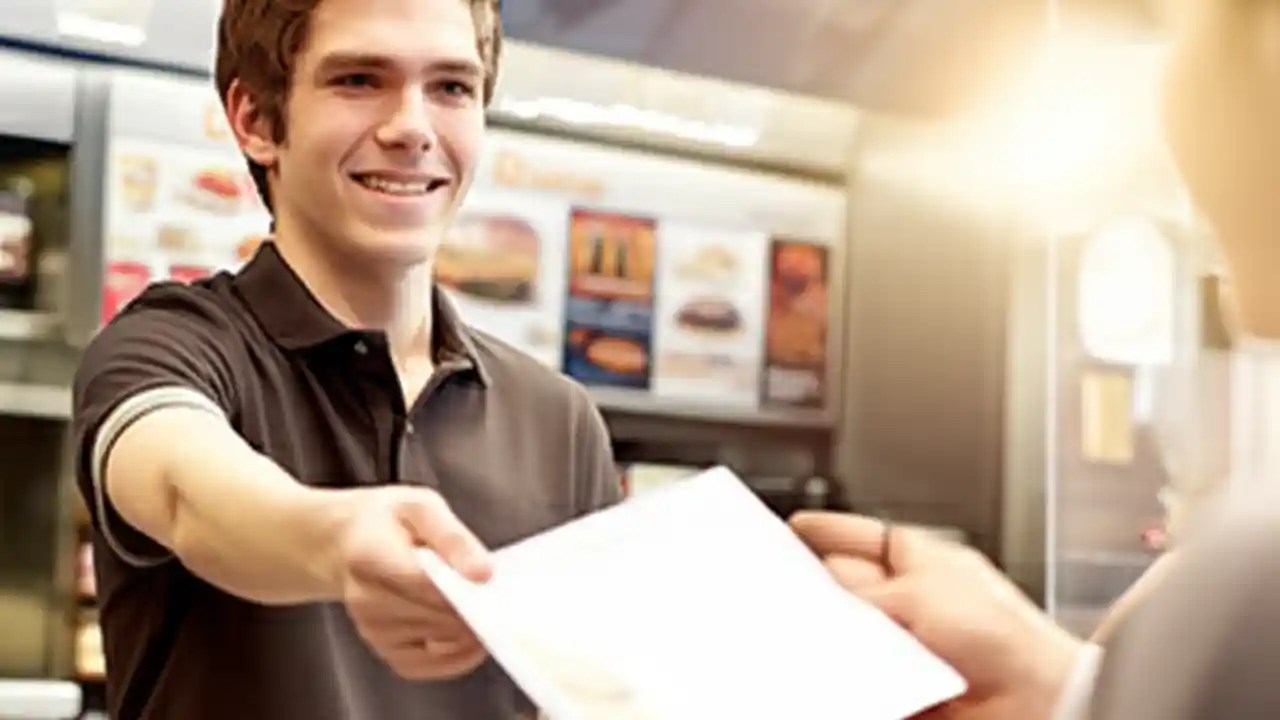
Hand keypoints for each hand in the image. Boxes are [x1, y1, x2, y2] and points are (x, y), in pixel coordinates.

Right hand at [338, 486, 492, 680]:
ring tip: (483, 604)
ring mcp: (374, 631)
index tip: (494, 583)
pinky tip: (470, 631)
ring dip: (470, 629)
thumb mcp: (421, 506)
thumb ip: (453, 537)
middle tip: (500, 594)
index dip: (464, 589)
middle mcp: (366, 601)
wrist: (348, 543)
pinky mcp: (387, 651)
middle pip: (437, 617)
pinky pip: (433, 665)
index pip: (425, 585)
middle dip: (475, 609)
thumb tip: (484, 574)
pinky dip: (459, 653)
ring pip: (441, 643)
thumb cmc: (390, 521)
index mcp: (370, 557)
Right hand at [789, 512, 1083, 719]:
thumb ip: (859, 589)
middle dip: (820, 586)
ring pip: (848, 634)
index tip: (794, 528)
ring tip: (825, 634)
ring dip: (835, 635)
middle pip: (846, 588)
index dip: (828, 532)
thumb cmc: (1002, 636)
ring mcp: (905, 646)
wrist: (1034, 702)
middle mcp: (912, 603)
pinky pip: (858, 676)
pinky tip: (843, 668)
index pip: (862, 540)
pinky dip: (847, 674)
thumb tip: (819, 586)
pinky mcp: (900, 687)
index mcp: (923, 563)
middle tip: (792, 586)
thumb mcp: (916, 592)